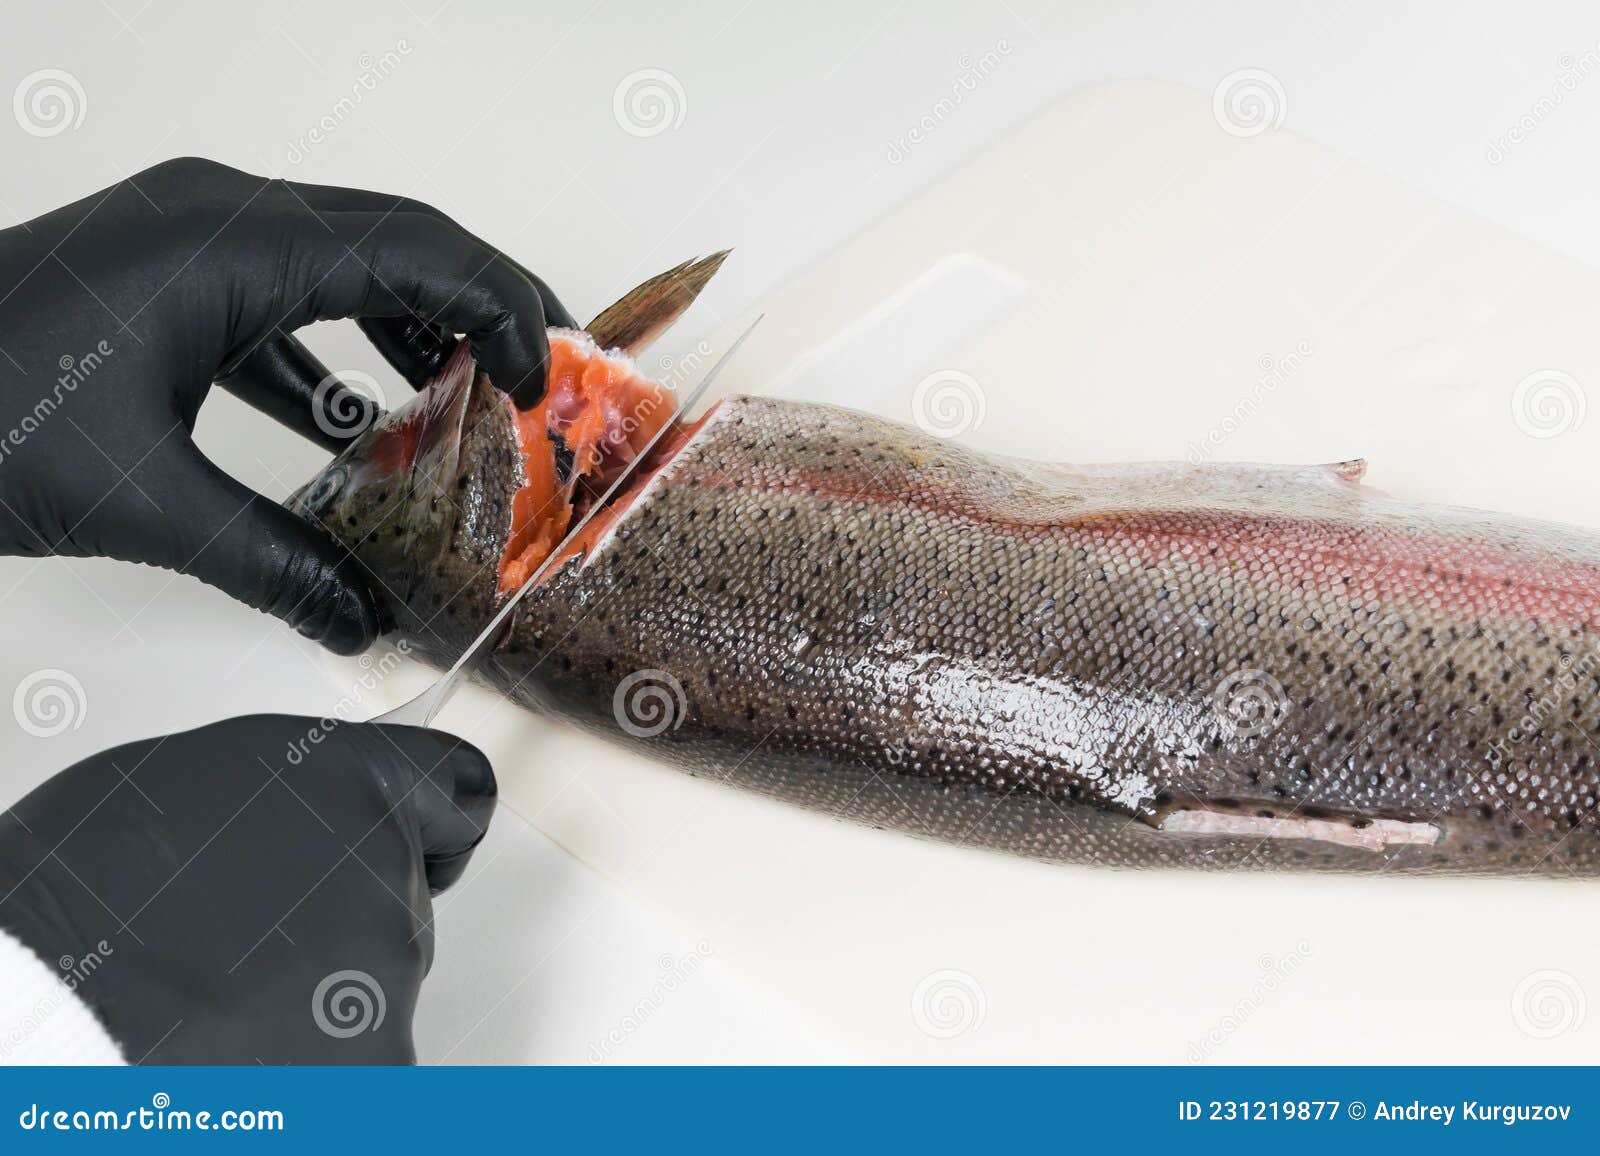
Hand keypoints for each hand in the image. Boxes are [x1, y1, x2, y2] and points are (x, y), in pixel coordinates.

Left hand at [0, 158, 574, 652]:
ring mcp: (186, 237)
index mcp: (231, 244)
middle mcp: (218, 217)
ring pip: (342, 258)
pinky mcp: (161, 275)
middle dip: (480, 301)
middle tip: (545, 370)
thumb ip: (272, 562)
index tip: (547, 377)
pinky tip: (358, 418)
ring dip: (411, 321)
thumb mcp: (143, 503)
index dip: (501, 308)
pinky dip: (336, 346)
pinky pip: (283, 295)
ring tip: (469, 397)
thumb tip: (359, 622)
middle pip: (395, 235)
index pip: (415, 249)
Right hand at [0, 714, 494, 1063]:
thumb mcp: (191, 781)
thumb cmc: (78, 890)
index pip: (457, 791)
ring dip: (316, 1002)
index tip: (427, 843)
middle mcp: (390, 870)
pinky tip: (235, 1058)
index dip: (434, 824)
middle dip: (342, 927)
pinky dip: (313, 1069)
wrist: (41, 998)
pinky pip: (361, 1065)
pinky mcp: (378, 1064)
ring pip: (373, 991)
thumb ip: (289, 802)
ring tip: (216, 1007)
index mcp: (353, 783)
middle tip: (246, 947)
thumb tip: (308, 833)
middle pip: (402, 905)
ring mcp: (388, 971)